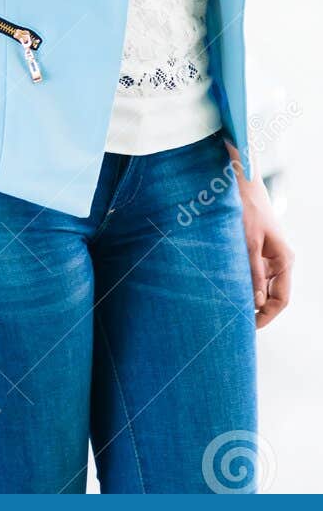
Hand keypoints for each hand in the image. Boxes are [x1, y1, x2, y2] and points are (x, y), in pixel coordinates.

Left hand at [228, 145, 292, 328]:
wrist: (242, 184)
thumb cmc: (247, 209)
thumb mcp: (248, 242)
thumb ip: (254, 271)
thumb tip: (258, 302)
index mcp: (283, 260)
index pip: (281, 299)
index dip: (267, 316)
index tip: (249, 326)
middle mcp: (279, 260)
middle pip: (272, 295)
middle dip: (256, 309)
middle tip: (235, 321)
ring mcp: (269, 256)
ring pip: (261, 285)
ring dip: (248, 295)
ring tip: (227, 305)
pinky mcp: (257, 250)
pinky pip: (253, 273)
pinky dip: (242, 281)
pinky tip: (226, 286)